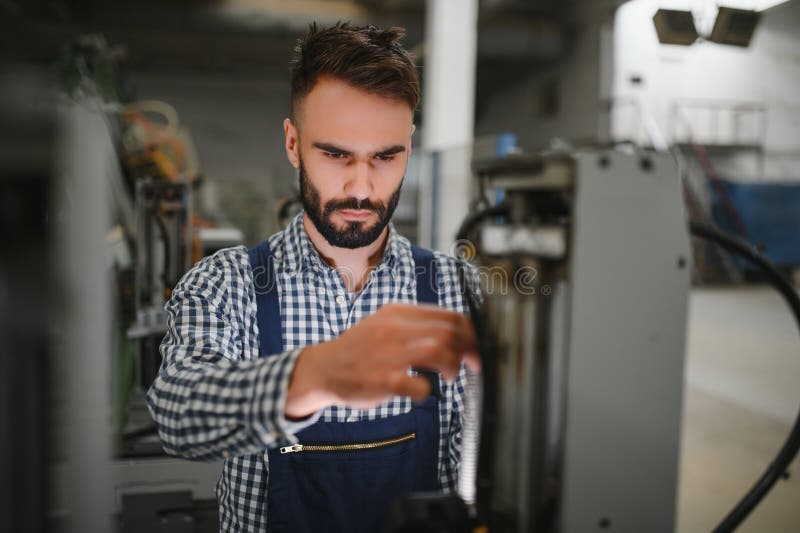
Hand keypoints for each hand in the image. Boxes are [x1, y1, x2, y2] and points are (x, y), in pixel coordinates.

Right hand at [285, 303, 478, 417]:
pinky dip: (427, 390)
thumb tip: (458, 333)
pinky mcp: (381, 380)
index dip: (471, 333)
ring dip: (453, 366)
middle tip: (472, 365)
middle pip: (449, 332)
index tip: (478, 348)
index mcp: (398, 313)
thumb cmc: (360, 350)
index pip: (448, 315)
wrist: (322, 368)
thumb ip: (417, 326)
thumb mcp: (386, 325)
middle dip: (469, 350)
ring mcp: (387, 354)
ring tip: (449, 377)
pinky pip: (417, 384)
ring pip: (439, 351)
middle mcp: (394, 329)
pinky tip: (422, 391)